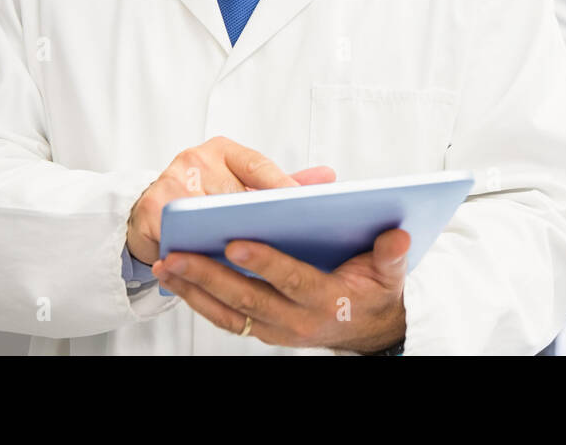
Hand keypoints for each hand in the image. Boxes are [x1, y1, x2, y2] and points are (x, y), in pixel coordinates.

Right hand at [126, 136, 334, 264]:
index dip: (282, 186)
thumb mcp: (242, 185)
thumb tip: (329, 177)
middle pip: (233, 194)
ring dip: (230, 243)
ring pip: (208, 219)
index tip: (307, 206)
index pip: (258, 165)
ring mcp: (169, 184)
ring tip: (261, 265)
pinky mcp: (150, 213)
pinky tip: (222, 276)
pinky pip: (181, 241)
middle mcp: (194, 161)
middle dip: (260, 221)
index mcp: (221, 151)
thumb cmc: (204, 198)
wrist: (148, 213)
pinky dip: (200, 259)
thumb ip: (281, 183)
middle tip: (290, 242)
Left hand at [154, 227, 410, 352]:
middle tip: (179, 255)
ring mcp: (277, 329)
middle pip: (247, 298)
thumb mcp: (392, 273)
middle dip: (209, 276)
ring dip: (194, 290)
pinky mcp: (264, 330)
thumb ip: (393, 254)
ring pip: (229, 311)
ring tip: (166, 266)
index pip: (290, 279)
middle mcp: (297, 320)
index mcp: (327, 299)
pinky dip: (199, 300)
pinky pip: (226, 318)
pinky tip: (177, 281)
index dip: (264, 262)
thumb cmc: (376, 291)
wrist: (370, 329)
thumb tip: (398, 235)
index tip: (235, 242)